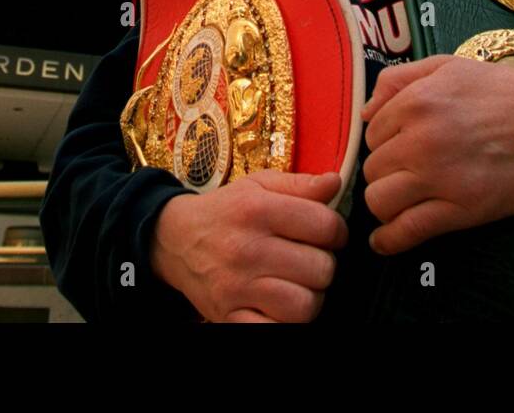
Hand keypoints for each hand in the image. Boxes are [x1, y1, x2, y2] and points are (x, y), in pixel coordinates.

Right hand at [149, 169, 348, 322]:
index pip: (326, 226)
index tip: (327, 234)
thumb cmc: (227, 212)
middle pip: (321, 269)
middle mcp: (247, 249)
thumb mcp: (259, 185)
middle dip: (322, 265)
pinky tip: (279, 306)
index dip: (336, 231)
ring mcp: (237, 286)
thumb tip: (335, 182)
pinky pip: (275, 331)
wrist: (177, 240)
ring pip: (305, 305)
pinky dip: (284, 323)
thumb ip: (300, 183)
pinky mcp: (229, 316)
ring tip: (296, 284)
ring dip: (308, 297)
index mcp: (258, 210)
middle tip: (308, 260)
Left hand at [360, 55, 513, 254]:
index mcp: (417, 102)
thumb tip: (366, 112)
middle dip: (386, 172)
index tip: (401, 148)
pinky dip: (389, 240)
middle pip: (373, 169)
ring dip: (387, 203)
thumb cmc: (508, 91)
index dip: (384, 143)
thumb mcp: (450, 66)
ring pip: (380, 201)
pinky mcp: (462, 210)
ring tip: (403, 200)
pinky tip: (386, 240)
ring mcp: (441, 177)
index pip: (371, 134)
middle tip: (410, 172)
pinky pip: (406, 232)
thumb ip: (400, 79)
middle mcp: (422, 139)